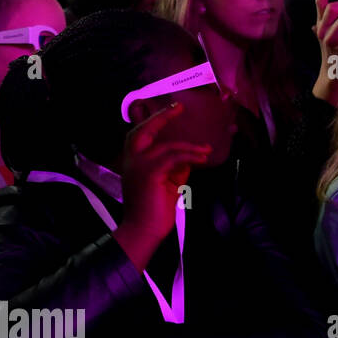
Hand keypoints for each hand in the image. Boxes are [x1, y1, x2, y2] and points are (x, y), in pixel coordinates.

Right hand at [118, 103, 211, 248]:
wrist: (143, 230)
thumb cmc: (153, 210)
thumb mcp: (167, 182)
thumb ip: (174, 167)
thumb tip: (189, 156)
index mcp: (132, 161)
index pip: (140, 134)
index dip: (156, 120)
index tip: (174, 108)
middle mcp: (131, 160)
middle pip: (144, 131)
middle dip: (162, 117)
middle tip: (179, 107)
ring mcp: (139, 165)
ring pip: (167, 147)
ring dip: (190, 148)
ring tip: (206, 151)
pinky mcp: (150, 172)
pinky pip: (174, 157)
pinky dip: (190, 156)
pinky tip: (202, 157)